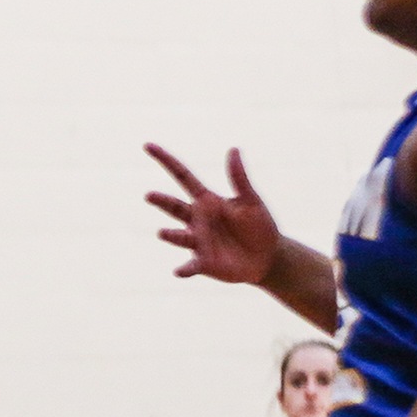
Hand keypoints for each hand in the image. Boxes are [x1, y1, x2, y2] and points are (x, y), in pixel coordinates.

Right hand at [144, 144, 283, 283]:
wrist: (269, 258)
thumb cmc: (259, 226)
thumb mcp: (251, 200)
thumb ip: (239, 177)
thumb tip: (233, 149)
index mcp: (206, 200)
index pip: (182, 176)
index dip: (165, 160)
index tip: (148, 146)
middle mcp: (196, 219)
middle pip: (174, 207)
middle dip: (161, 201)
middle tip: (149, 195)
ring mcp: (198, 241)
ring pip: (179, 236)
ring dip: (170, 234)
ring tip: (162, 232)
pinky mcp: (203, 263)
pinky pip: (191, 265)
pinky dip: (184, 268)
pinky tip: (178, 271)